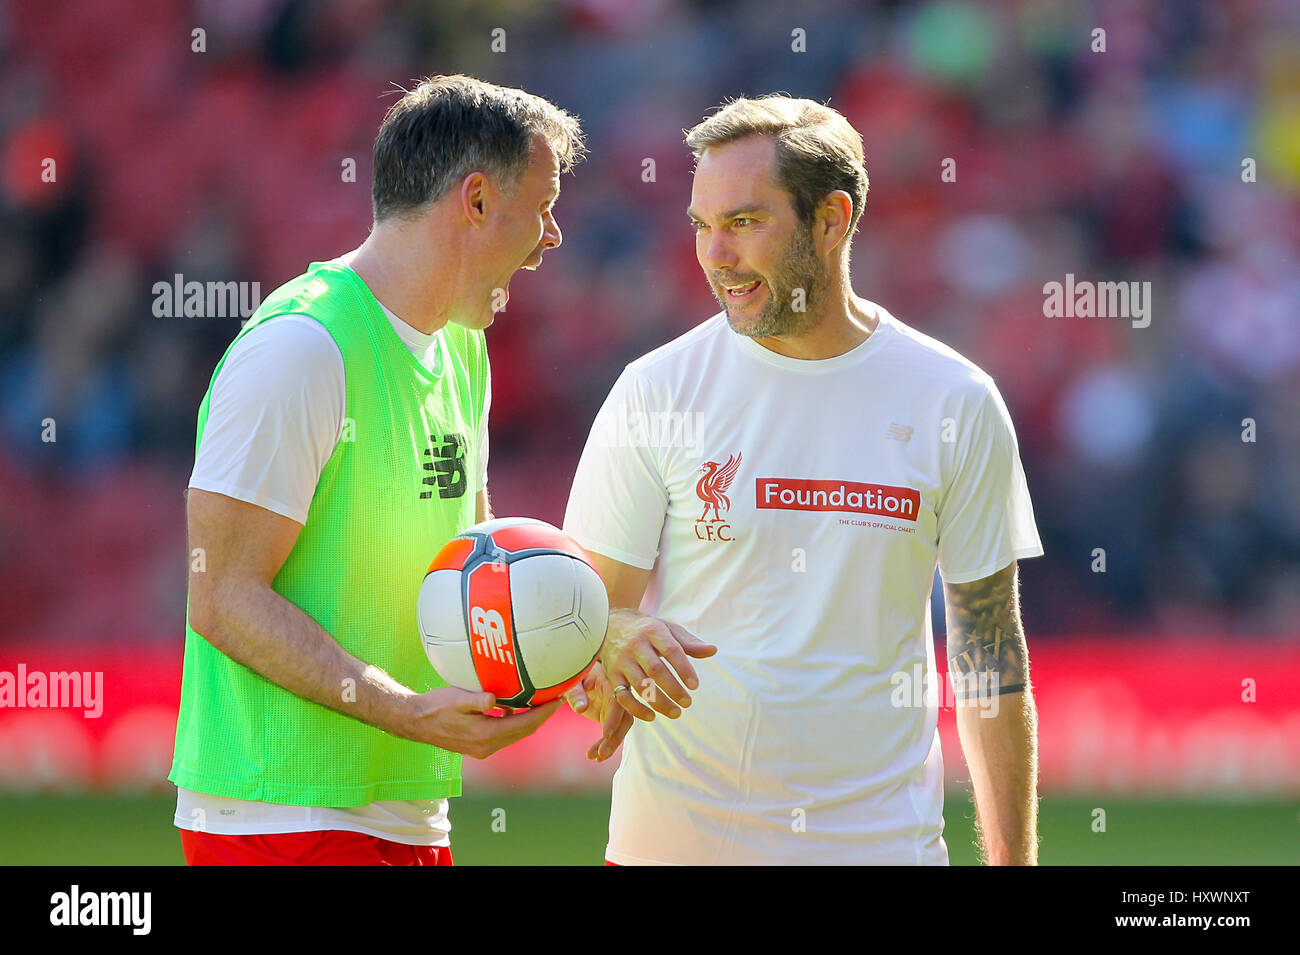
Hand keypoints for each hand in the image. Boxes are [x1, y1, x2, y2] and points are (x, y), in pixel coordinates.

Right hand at [402, 687, 560, 758]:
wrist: (414, 721)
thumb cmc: (434, 706)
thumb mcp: (456, 698)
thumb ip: (476, 699)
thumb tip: (494, 698)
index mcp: (485, 735)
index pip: (525, 724)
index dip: (545, 712)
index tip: (560, 698)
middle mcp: (487, 746)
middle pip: (524, 731)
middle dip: (543, 715)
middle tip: (557, 696)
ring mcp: (482, 748)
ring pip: (515, 733)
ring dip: (530, 718)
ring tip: (543, 700)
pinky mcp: (478, 745)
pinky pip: (504, 733)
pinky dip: (514, 720)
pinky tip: (515, 705)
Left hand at [565, 661, 633, 761]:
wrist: (577, 672)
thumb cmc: (574, 673)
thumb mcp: (572, 681)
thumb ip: (576, 694)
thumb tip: (581, 708)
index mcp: (609, 683)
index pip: (617, 702)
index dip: (613, 719)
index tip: (605, 734)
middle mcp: (617, 696)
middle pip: (624, 719)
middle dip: (615, 738)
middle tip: (602, 754)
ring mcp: (614, 707)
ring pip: (620, 729)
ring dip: (610, 745)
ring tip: (595, 757)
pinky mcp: (610, 715)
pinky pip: (612, 733)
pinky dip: (604, 745)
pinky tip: (593, 756)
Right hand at [601, 609, 716, 723]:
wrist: (610, 625)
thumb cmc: (647, 630)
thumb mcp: (668, 629)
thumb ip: (690, 642)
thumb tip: (713, 650)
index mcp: (653, 631)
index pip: (671, 650)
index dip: (684, 669)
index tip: (695, 686)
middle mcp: (635, 645)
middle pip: (655, 670)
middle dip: (673, 689)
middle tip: (688, 703)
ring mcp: (622, 661)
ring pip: (640, 685)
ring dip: (658, 702)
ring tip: (676, 712)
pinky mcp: (612, 674)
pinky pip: (622, 696)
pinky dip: (635, 709)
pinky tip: (652, 716)